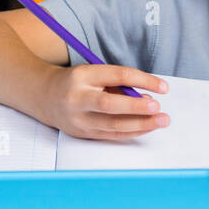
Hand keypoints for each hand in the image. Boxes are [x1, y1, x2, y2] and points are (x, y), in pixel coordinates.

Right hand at [40, 65, 168, 139]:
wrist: (44, 97)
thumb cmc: (77, 82)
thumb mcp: (93, 74)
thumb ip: (118, 84)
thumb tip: (148, 98)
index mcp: (83, 76)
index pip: (117, 76)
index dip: (143, 80)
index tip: (163, 87)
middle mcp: (78, 98)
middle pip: (110, 104)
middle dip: (137, 107)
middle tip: (158, 107)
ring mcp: (79, 119)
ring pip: (113, 125)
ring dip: (140, 124)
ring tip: (161, 121)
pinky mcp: (82, 133)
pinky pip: (111, 135)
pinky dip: (132, 132)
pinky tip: (147, 128)